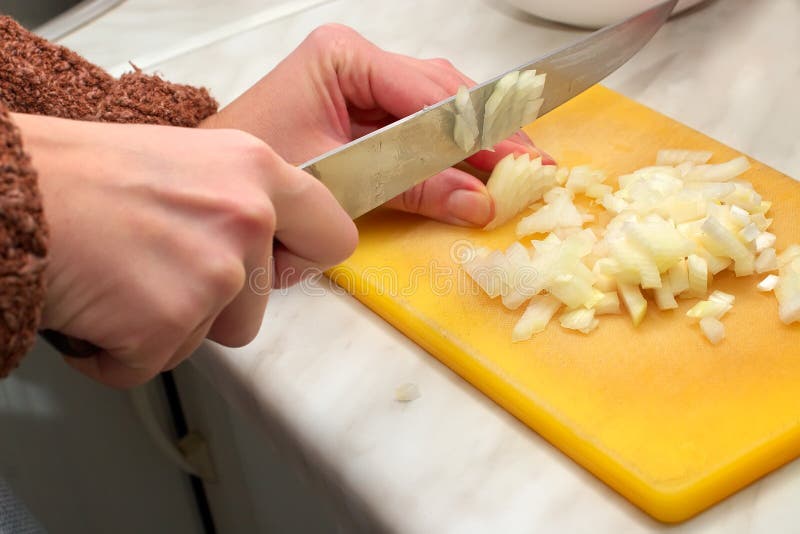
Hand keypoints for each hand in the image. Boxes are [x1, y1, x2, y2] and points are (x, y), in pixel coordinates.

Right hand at [15, 113, 355, 387]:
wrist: (10, 194)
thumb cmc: (78, 173)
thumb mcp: (184, 160)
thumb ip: (236, 199)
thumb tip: (262, 239)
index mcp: (254, 171)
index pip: (331, 232)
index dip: (304, 257)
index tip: (284, 264)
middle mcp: (246, 219)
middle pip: (263, 302)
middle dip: (215, 302)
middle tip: (158, 265)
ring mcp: (214, 275)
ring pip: (214, 335)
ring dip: (169, 324)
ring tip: (122, 278)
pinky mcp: (171, 323)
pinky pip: (157, 363)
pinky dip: (122, 350)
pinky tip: (98, 305)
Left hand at [201, 24, 552, 226]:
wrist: (218, 184)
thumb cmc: (263, 173)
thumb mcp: (342, 181)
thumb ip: (412, 188)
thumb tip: (478, 203)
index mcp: (344, 58)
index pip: (430, 95)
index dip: (481, 132)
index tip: (520, 159)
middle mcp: (357, 60)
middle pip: (442, 91)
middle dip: (489, 131)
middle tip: (532, 164)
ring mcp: (361, 80)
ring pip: (436, 103)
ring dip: (475, 137)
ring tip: (515, 165)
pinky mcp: (362, 106)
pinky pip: (418, 121)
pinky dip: (449, 145)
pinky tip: (478, 162)